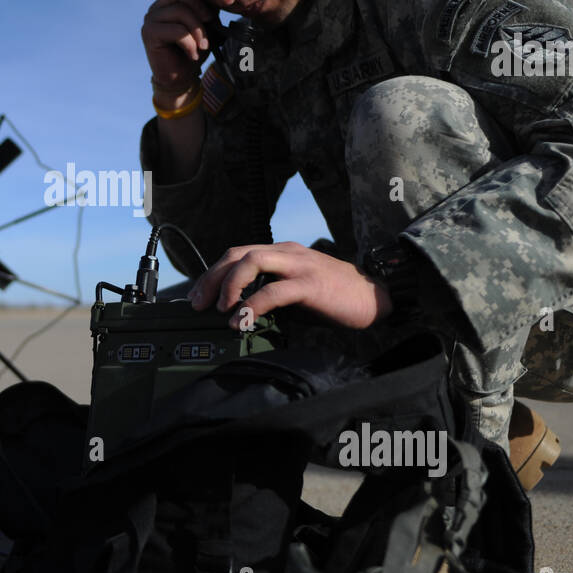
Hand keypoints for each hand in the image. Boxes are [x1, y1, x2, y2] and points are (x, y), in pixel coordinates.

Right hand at [141, 0, 219, 91]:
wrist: (181, 77)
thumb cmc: (194, 49)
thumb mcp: (206, 24)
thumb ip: (208, 6)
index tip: (211, 14)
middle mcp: (157, 5)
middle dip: (200, 8)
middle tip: (210, 26)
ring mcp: (150, 18)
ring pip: (180, 11)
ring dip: (198, 31)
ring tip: (202, 46)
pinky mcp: (149, 33)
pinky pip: (176, 31)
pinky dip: (190, 44)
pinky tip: (192, 55)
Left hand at [187, 241, 393, 330]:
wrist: (374, 297)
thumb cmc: (335, 296)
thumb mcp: (296, 289)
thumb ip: (271, 292)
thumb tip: (239, 311)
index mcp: (281, 252)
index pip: (237, 253)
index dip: (213, 273)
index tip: (198, 295)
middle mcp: (286, 253)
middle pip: (237, 254)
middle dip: (211, 278)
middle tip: (198, 304)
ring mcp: (298, 266)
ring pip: (251, 262)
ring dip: (228, 285)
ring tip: (221, 309)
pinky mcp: (310, 284)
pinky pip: (273, 291)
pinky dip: (252, 305)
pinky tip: (242, 320)